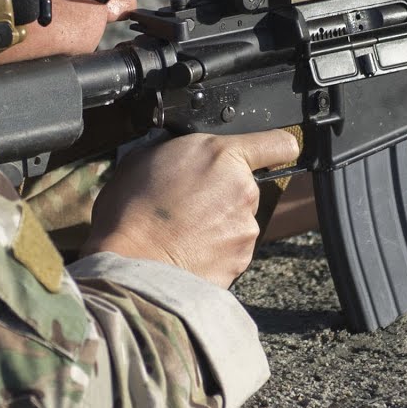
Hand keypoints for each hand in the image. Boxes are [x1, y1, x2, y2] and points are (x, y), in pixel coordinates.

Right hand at [81, 130, 299, 287]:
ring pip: (238, 220)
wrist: (129, 263)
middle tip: (188, 202)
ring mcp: (245, 228)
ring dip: (218, 224)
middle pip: (247, 187)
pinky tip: (186, 249)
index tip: (271, 153)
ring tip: (181, 230)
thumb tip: (179, 152)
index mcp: (222, 156)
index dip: (276, 148)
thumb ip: (176, 149)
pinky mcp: (240, 261)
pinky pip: (232, 250)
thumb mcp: (143, 157)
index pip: (277, 143)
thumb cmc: (131, 211)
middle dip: (223, 193)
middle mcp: (243, 190)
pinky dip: (214, 250)